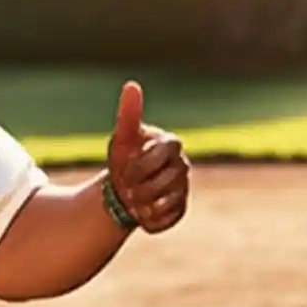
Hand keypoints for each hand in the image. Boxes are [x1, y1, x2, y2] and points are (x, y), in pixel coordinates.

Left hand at [107, 81, 189, 233]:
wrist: (122, 188)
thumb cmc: (124, 157)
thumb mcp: (123, 136)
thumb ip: (129, 113)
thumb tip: (131, 85)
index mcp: (169, 144)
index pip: (162, 153)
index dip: (142, 166)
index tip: (123, 173)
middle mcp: (182, 164)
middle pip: (169, 179)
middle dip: (143, 188)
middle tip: (125, 192)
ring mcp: (184, 187)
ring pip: (170, 200)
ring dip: (146, 205)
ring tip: (131, 205)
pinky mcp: (181, 208)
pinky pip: (171, 218)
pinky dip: (153, 221)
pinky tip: (140, 217)